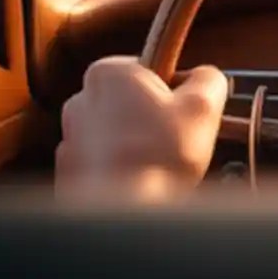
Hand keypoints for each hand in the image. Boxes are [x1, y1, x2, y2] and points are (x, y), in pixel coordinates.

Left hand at [55, 56, 227, 202]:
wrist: (123, 212)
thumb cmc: (159, 155)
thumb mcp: (203, 106)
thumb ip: (209, 79)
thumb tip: (207, 76)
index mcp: (108, 73)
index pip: (148, 66)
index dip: (173, 89)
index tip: (185, 111)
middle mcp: (81, 99)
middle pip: (132, 100)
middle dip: (154, 117)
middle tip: (178, 139)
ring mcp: (70, 137)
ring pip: (118, 133)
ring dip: (138, 145)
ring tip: (159, 166)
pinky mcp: (68, 171)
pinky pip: (104, 162)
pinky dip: (121, 169)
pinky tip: (140, 181)